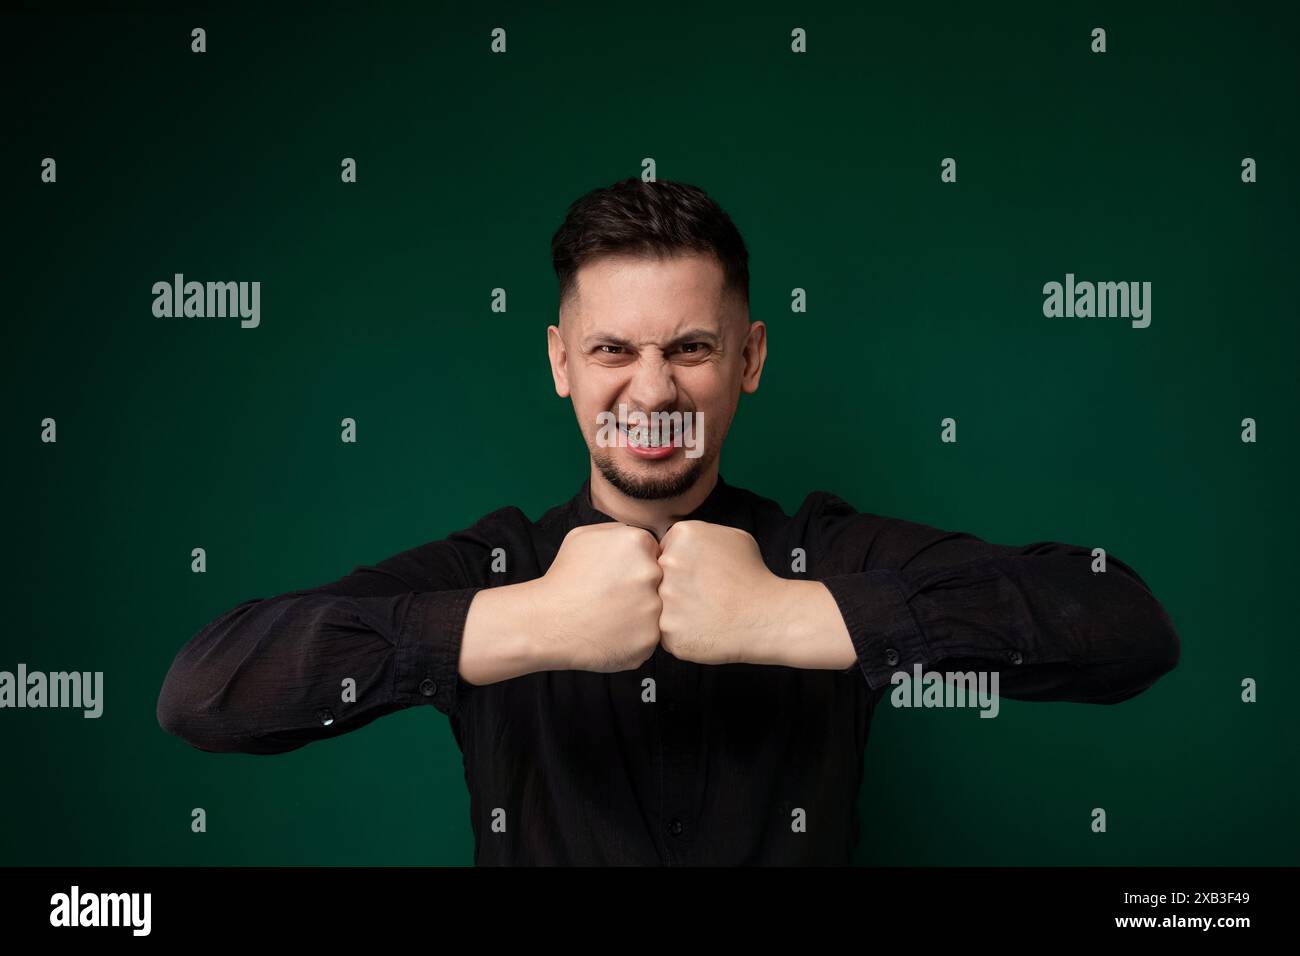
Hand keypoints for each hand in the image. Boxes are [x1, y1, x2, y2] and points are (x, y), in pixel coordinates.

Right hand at [529, 523, 662, 672]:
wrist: (546, 622)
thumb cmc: (563, 578)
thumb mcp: (583, 536)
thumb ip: (618, 531)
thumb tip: (639, 538)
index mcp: (639, 542)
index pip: (654, 554)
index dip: (634, 568)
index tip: (616, 578)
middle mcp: (651, 573)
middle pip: (659, 581)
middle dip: (639, 590)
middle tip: (612, 598)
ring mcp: (653, 608)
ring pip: (656, 611)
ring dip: (638, 615)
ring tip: (609, 617)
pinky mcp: (649, 640)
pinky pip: (648, 637)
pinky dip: (632, 638)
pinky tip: (610, 634)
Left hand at [656, 520, 855, 668]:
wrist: (766, 616)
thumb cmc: (753, 575)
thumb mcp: (734, 536)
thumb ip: (701, 534)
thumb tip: (679, 541)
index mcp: (682, 535)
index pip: (665, 548)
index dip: (683, 564)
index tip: (700, 575)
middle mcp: (668, 563)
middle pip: (658, 575)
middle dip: (676, 585)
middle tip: (703, 595)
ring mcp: (665, 599)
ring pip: (660, 605)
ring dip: (676, 610)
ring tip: (704, 612)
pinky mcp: (667, 631)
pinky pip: (667, 631)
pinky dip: (682, 633)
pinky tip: (703, 628)